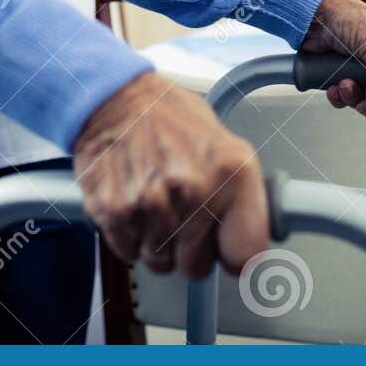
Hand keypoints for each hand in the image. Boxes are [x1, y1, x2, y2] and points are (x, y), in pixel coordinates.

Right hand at [72, 72, 267, 277]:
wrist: (114, 98)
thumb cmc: (167, 116)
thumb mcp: (222, 141)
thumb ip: (241, 193)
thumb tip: (251, 236)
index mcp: (231, 171)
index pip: (246, 254)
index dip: (234, 257)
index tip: (226, 252)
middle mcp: (194, 188)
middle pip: (197, 267)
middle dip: (189, 249)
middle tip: (180, 215)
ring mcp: (152, 202)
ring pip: (160, 262)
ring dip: (156, 242)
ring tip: (154, 202)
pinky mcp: (116, 210)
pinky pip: (128, 251)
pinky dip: (128, 235)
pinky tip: (132, 202)